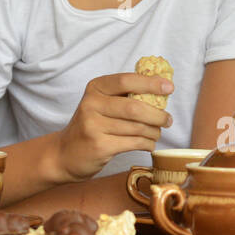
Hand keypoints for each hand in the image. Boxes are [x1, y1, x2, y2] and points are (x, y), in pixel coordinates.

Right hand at [54, 72, 172, 181]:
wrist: (65, 154)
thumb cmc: (91, 126)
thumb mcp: (101, 103)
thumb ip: (124, 95)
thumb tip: (160, 87)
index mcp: (95, 88)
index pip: (126, 81)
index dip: (150, 83)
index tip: (169, 87)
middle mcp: (91, 104)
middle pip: (134, 107)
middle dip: (157, 114)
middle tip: (168, 120)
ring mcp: (94, 126)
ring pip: (137, 127)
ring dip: (154, 132)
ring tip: (156, 133)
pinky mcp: (100, 146)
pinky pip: (134, 143)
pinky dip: (147, 144)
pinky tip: (148, 144)